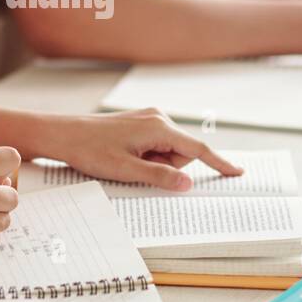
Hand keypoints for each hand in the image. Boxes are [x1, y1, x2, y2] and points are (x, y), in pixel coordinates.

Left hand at [45, 109, 241, 189]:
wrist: (63, 134)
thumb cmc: (91, 150)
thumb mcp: (126, 171)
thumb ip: (160, 177)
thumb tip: (187, 183)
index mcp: (159, 127)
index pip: (198, 149)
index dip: (219, 164)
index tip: (237, 173)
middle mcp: (158, 118)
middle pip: (181, 153)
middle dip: (166, 167)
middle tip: (136, 170)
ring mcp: (149, 118)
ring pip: (168, 151)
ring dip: (154, 163)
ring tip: (125, 162)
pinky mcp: (140, 123)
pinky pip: (155, 145)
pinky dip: (147, 157)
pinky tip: (125, 156)